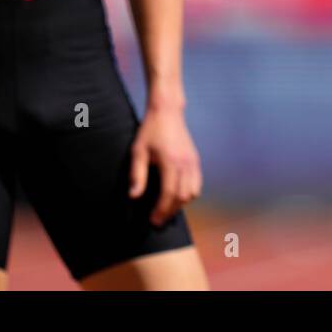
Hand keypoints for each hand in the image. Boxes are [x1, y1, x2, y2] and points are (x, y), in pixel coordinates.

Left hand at [129, 105, 201, 225]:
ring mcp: (193, 161)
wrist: (167, 112)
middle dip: (170, 211)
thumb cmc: (149, 131)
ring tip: (166, 209)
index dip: (161, 210)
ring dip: (180, 204)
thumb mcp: (138, 151)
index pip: (169, 193)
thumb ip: (136, 175)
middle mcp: (185, 163)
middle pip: (182, 196)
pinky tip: (176, 197)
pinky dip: (188, 194)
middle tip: (158, 220)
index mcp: (170, 161)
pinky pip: (197, 184)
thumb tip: (134, 197)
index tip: (153, 220)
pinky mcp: (195, 160)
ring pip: (193, 192)